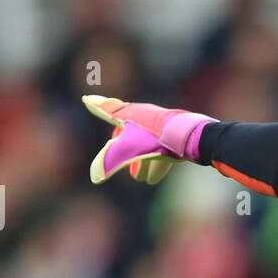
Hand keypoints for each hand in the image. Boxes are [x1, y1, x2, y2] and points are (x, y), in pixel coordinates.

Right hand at [82, 94, 214, 184]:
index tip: (87, 99)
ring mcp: (157, 124)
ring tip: (142, 178)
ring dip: (141, 162)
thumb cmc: (155, 139)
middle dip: (121, 146)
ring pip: (143, 144)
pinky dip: (154, 164)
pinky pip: (158, 150)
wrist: (190, 137)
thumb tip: (95, 177)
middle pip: (126, 131)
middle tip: (120, 150)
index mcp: (127, 114)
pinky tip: (154, 178)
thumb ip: (108, 163)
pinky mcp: (172, 133)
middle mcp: (141, 115)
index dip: (96, 105)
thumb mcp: (128, 152)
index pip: (107, 109)